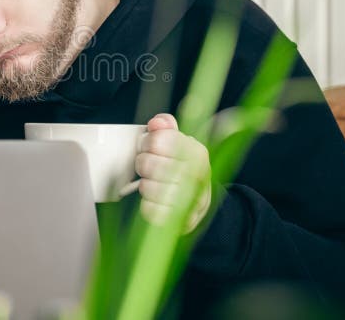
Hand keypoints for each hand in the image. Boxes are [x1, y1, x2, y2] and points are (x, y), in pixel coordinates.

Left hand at [135, 113, 211, 233]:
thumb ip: (166, 128)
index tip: (149, 145)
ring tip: (155, 183)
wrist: (201, 203)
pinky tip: (156, 199)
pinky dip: (147, 204)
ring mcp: (189, 200)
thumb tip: (157, 122)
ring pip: (146, 187)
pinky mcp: (178, 221)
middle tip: (149, 165)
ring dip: (145, 184)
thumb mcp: (181, 143)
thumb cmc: (184, 168)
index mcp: (197, 152)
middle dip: (143, 163)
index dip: (147, 142)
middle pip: (148, 164)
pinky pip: (149, 209)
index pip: (158, 140)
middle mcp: (197, 175)